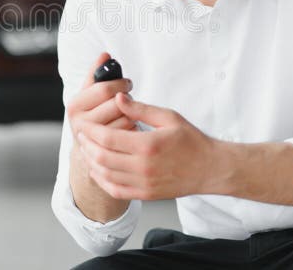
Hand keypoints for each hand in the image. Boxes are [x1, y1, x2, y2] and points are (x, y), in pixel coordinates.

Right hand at [66, 53, 136, 144]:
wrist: (87, 147)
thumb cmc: (92, 113)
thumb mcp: (88, 94)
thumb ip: (96, 74)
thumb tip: (105, 55)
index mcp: (75, 105)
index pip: (105, 89)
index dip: (120, 83)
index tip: (127, 84)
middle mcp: (80, 123)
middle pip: (116, 104)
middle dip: (127, 99)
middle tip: (128, 99)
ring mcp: (93, 140)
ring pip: (125, 119)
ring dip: (131, 114)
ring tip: (126, 113)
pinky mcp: (107, 151)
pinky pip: (130, 134)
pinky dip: (133, 128)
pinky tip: (127, 128)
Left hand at [75, 93, 224, 200]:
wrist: (210, 168)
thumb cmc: (191, 140)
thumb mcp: (168, 117)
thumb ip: (140, 109)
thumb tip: (118, 98)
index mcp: (148, 145)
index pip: (107, 138)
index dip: (91, 130)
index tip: (84, 123)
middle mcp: (143, 167)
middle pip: (101, 157)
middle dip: (86, 145)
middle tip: (81, 135)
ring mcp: (144, 183)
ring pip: (105, 175)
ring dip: (91, 162)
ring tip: (87, 149)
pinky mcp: (146, 194)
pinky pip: (116, 190)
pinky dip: (102, 180)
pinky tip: (98, 170)